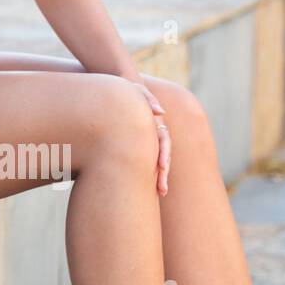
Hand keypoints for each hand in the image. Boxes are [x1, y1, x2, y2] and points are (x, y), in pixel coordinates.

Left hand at [132, 80, 169, 195]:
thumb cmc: (129, 90)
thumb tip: (160, 112)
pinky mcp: (138, 143)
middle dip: (162, 174)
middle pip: (162, 156)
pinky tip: (146, 186)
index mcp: (156, 124)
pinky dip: (147, 172)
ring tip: (160, 193)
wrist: (120, 91)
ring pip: (154, 161)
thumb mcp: (138, 90)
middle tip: (162, 191)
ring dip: (158, 177)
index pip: (163, 142)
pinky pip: (144, 160)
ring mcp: (148, 140)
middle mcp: (155, 134)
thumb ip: (149, 99)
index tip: (162, 168)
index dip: (164, 155)